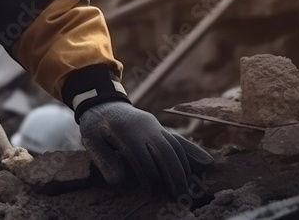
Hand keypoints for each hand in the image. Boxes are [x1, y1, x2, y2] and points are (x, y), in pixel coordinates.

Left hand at [78, 101, 213, 198]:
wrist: (103, 102)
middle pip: (164, 151)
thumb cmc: (95, 124)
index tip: (153, 193)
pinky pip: (179, 140)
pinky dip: (193, 152)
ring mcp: (154, 126)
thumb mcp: (91, 139)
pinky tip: (207, 164)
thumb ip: (103, 159)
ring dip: (184, 167)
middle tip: (179, 196)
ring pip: (175, 145)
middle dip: (173, 174)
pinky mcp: (160, 128)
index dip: (150, 175)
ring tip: (188, 188)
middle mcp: (144, 126)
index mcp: (125, 130)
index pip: (142, 156)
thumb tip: (118, 183)